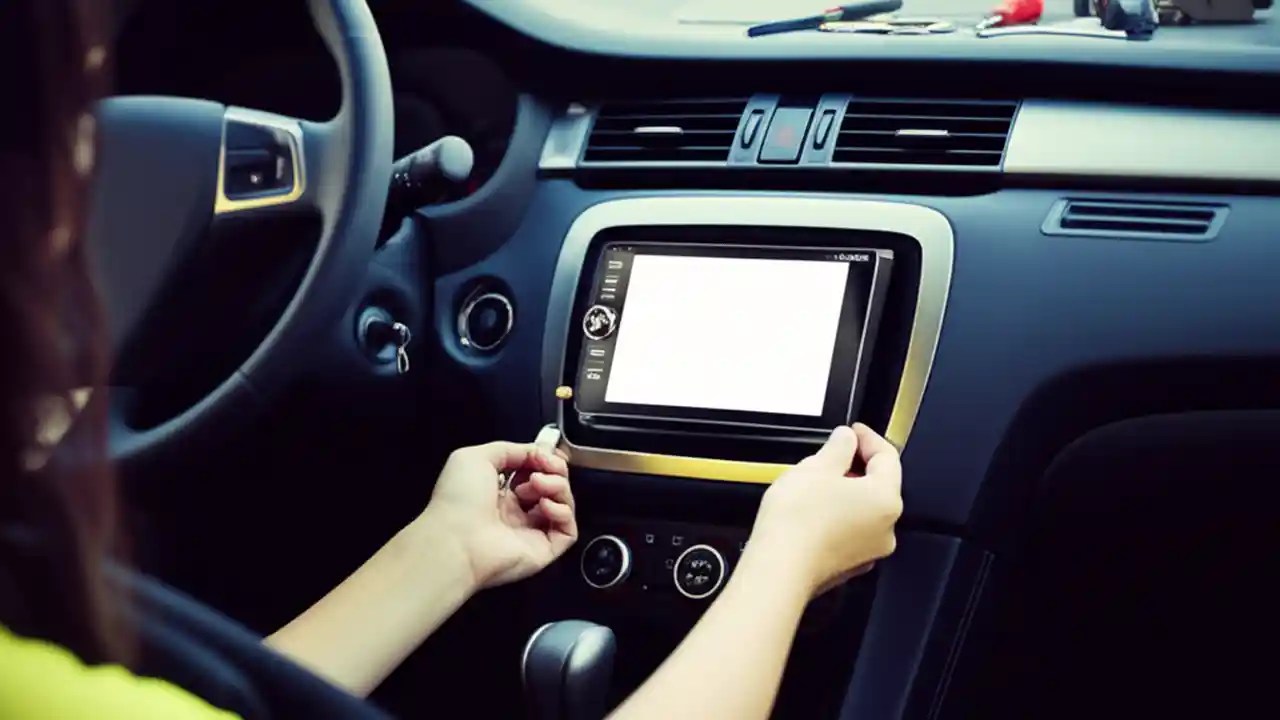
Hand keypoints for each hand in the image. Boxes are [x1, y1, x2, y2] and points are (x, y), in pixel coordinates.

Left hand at [420, 441, 577, 589]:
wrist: (455, 539)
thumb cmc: (460, 497)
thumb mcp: (476, 457)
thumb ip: (510, 449)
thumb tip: (539, 452)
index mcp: (499, 492)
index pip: (534, 472)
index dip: (545, 460)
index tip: (546, 452)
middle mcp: (517, 512)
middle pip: (552, 485)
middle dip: (554, 469)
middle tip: (543, 467)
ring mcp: (532, 532)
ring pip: (563, 504)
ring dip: (557, 486)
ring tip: (537, 484)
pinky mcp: (544, 551)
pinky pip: (568, 531)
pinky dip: (563, 513)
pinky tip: (545, 506)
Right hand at [749, 424, 902, 597]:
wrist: (779, 568)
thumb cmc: (797, 523)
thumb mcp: (816, 468)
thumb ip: (838, 447)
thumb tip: (845, 439)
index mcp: (885, 499)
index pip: (887, 457)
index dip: (868, 438)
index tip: (852, 431)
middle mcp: (886, 527)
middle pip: (878, 485)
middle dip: (855, 466)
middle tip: (831, 454)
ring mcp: (869, 549)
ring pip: (863, 510)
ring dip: (845, 493)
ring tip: (815, 484)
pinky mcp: (849, 564)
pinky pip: (850, 531)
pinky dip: (837, 517)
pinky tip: (813, 511)